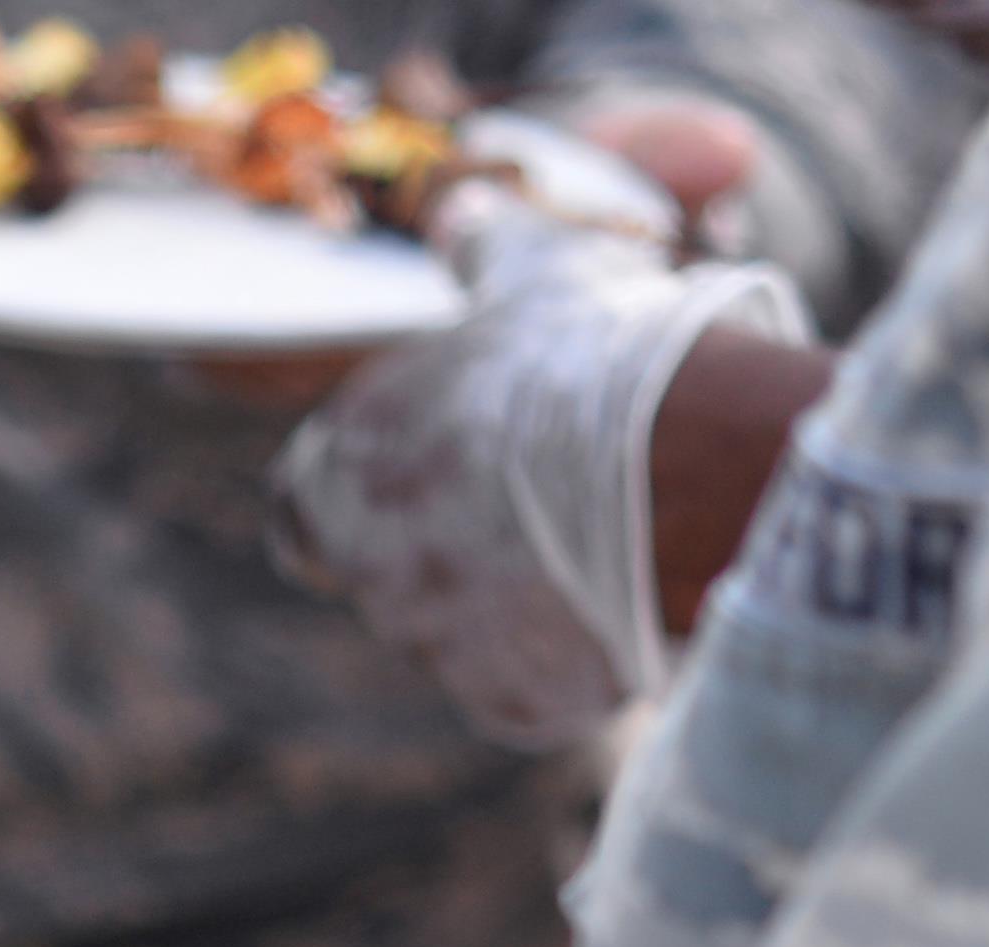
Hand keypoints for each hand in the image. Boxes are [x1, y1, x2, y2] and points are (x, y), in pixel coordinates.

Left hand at [267, 188, 807, 748]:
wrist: (689, 466)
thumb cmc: (591, 354)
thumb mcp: (534, 270)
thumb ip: (482, 244)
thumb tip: (461, 204)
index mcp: (338, 475)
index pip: (299, 502)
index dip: (343, 489)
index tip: (407, 468)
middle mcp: (368, 575)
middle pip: (381, 570)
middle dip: (440, 539)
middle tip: (523, 495)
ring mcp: (437, 647)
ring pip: (455, 627)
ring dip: (504, 591)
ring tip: (592, 532)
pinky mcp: (512, 700)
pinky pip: (528, 676)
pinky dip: (561, 646)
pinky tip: (619, 592)